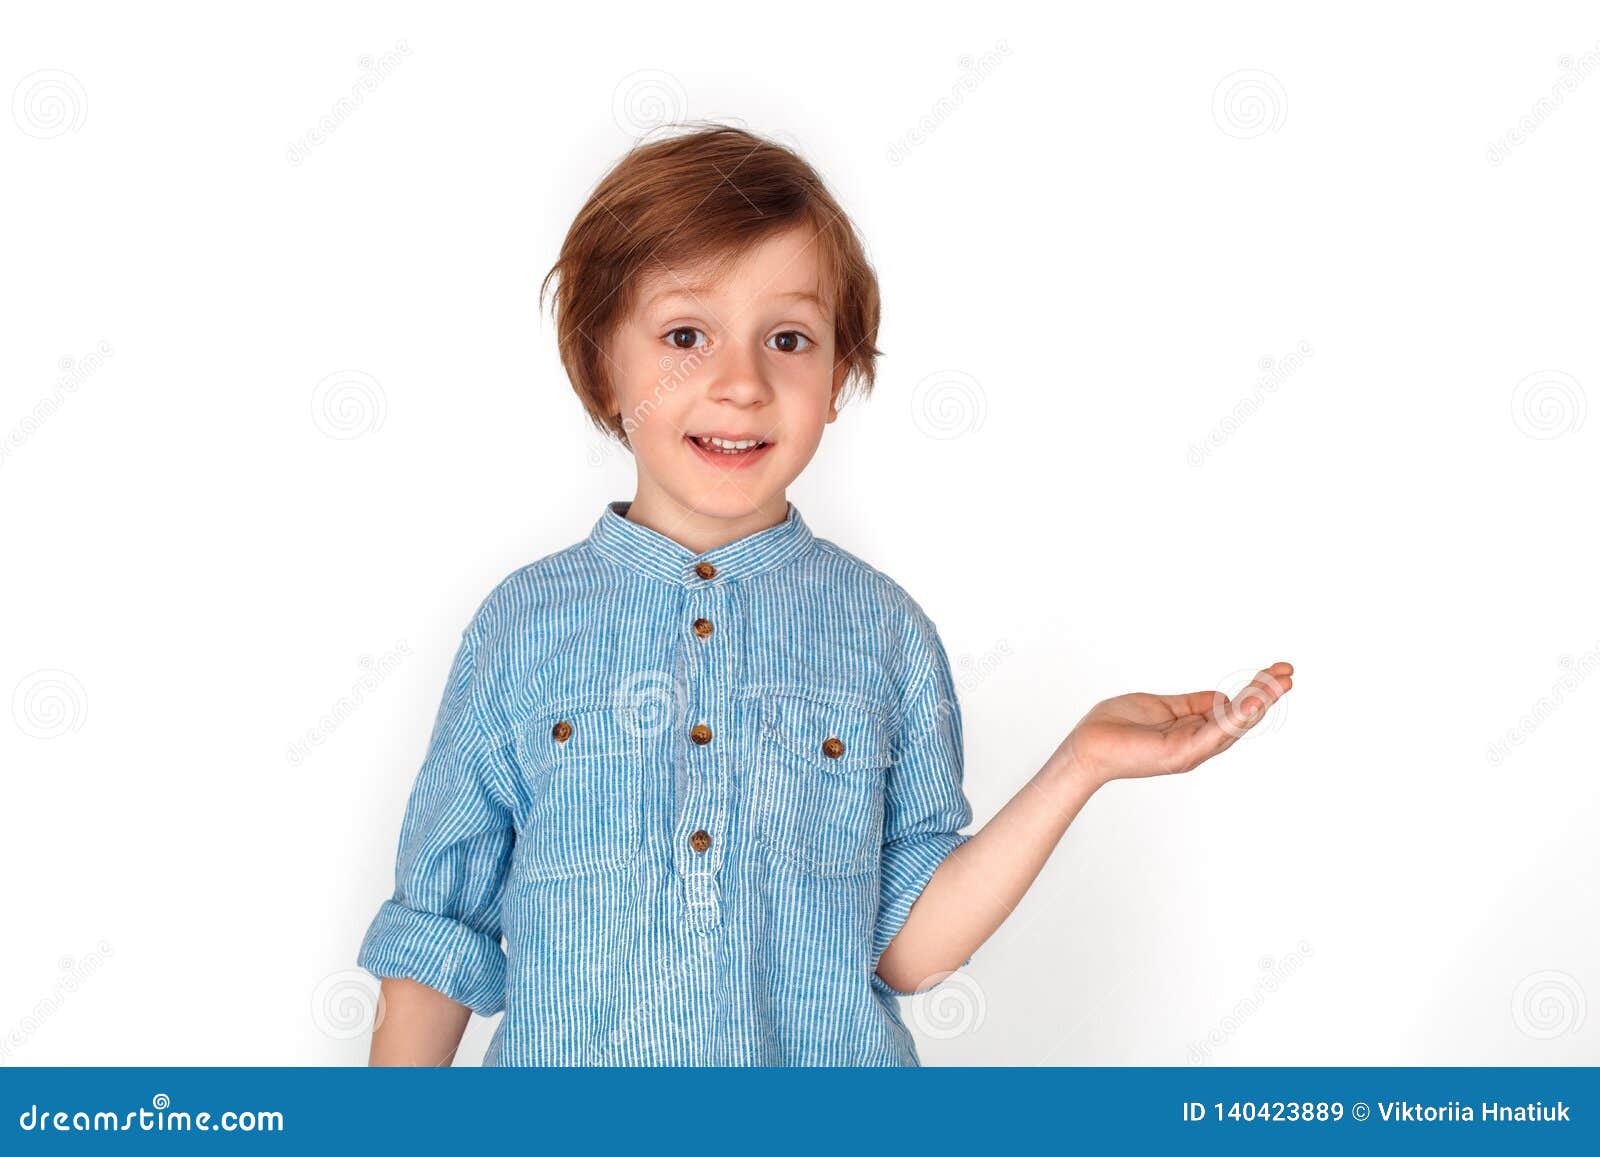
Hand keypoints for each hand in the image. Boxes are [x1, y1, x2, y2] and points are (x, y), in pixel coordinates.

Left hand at [1052, 661, 1293, 786]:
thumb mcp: (1162, 706)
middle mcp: (1198, 743)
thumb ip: (1192, 703)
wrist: (1087, 745)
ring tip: (1281, 682)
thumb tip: (1222, 697)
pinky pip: (1214, 733)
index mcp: (1195, 730)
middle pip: (1242, 717)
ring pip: (1234, 724)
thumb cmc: (1117, 726)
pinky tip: (1254, 702)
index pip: (1234, 708)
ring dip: (1259, 702)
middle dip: (1266, 694)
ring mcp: (1192, 750)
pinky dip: (1236, 718)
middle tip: (1289, 673)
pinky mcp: (1181, 753)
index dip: (1257, 690)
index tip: (1279, 669)